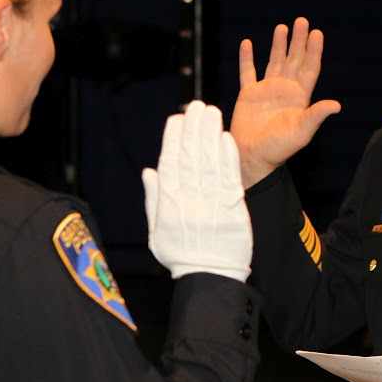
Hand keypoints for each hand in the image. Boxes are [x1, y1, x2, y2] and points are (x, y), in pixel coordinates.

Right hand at [141, 100, 251, 280]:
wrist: (211, 276)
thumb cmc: (181, 256)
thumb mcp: (156, 232)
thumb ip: (153, 199)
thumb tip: (148, 171)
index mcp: (169, 202)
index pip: (170, 162)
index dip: (173, 138)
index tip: (176, 118)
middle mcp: (189, 197)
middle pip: (190, 156)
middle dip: (193, 128)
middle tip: (196, 105)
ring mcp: (211, 201)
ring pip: (210, 161)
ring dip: (210, 134)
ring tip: (211, 111)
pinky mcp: (233, 206)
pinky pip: (230, 176)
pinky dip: (228, 156)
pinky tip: (226, 137)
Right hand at [230, 17, 341, 187]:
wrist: (253, 157)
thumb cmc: (279, 148)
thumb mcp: (302, 131)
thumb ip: (316, 115)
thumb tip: (337, 105)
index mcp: (300, 97)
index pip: (310, 68)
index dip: (314, 50)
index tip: (317, 33)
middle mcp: (285, 90)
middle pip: (294, 60)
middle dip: (298, 41)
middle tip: (302, 21)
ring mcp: (266, 91)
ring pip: (274, 61)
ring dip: (278, 44)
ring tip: (281, 27)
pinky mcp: (248, 94)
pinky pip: (247, 72)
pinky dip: (246, 58)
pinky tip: (247, 43)